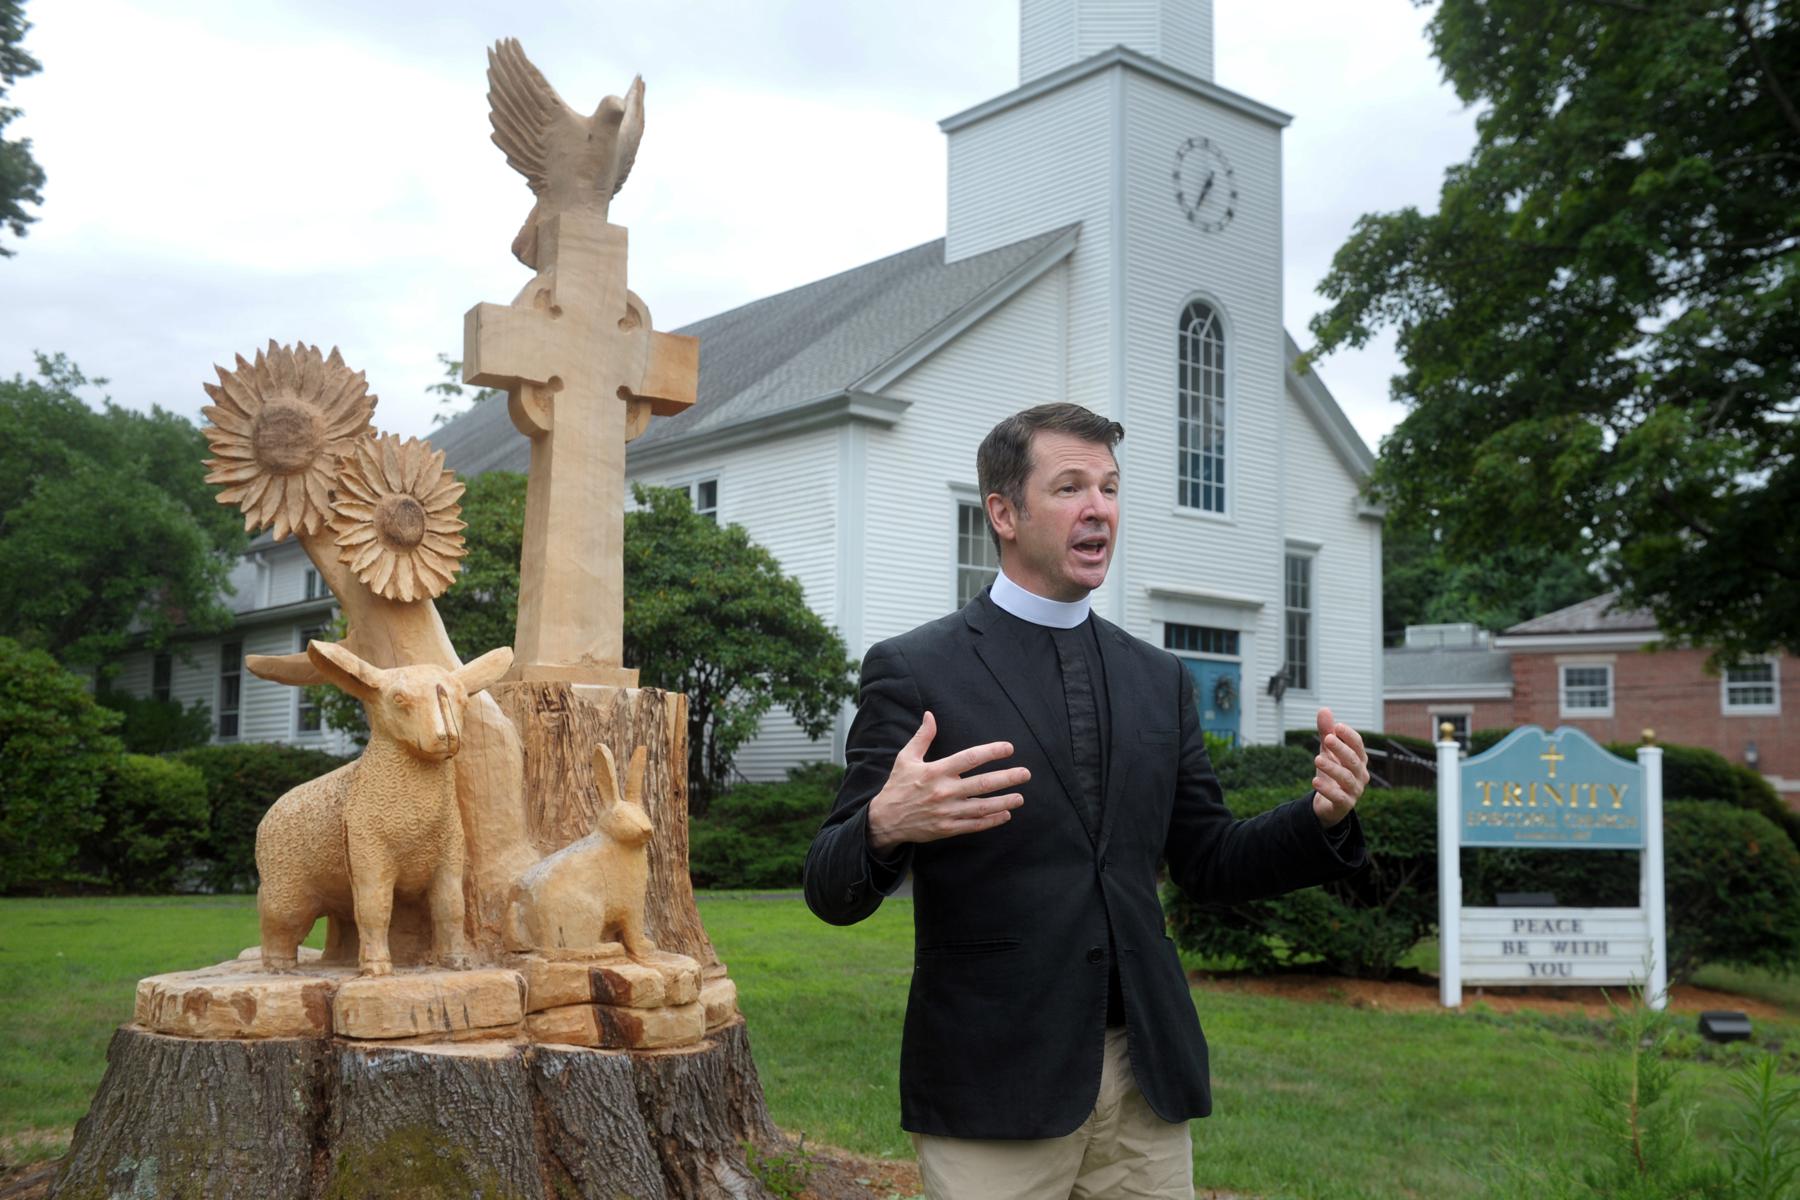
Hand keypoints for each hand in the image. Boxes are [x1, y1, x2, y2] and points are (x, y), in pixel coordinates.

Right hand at [867, 711, 1029, 851]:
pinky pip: (974, 824)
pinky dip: (991, 821)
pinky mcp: (947, 828)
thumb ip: (922, 737)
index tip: (1009, 748)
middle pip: (982, 784)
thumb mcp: (906, 758)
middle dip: (1006, 778)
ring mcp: (947, 812)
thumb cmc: (898, 786)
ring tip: (1020, 797)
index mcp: (935, 771)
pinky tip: (1005, 815)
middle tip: (1025, 773)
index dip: (991, 752)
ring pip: (982, 807)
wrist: (885, 819)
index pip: (969, 758)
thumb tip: (930, 715)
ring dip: (1004, 801)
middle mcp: (944, 791)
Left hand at [1310, 706, 1367, 827]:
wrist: (1327, 803)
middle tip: (1328, 739)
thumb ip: (1326, 732)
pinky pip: (1338, 797)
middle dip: (1341, 749)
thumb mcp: (1327, 751)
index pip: (1358, 746)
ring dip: (1332, 768)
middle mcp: (1361, 775)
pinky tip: (1315, 781)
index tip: (1337, 726)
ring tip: (1317, 759)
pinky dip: (1327, 789)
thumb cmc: (1332, 773)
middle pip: (1354, 760)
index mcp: (1359, 760)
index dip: (1349, 736)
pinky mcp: (1345, 805)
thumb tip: (1324, 709)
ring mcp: (1355, 791)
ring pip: (1346, 778)